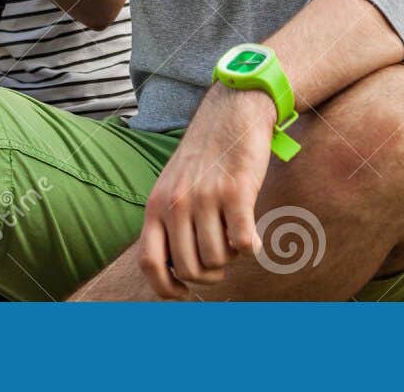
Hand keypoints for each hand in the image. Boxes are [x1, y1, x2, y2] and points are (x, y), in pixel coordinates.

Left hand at [138, 85, 275, 297]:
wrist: (232, 111)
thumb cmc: (206, 155)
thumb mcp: (173, 185)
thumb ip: (169, 221)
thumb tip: (175, 271)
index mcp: (156, 204)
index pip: (149, 263)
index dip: (166, 289)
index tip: (184, 292)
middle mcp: (176, 203)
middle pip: (189, 269)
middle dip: (209, 275)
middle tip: (221, 260)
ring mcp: (205, 197)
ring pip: (218, 260)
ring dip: (230, 257)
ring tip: (234, 235)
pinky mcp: (237, 191)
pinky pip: (243, 244)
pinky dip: (251, 248)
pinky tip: (254, 238)